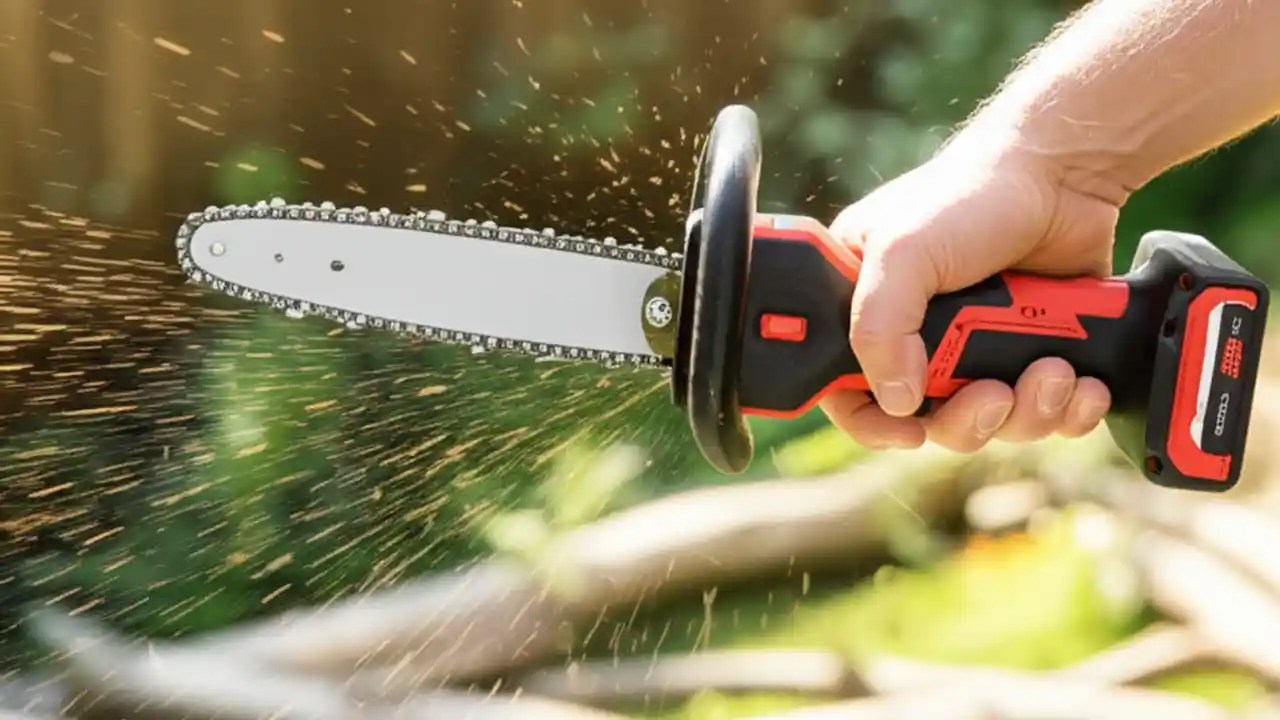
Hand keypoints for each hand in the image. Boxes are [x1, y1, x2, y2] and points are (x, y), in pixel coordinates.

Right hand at [819, 142, 1119, 451]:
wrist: (1063, 176)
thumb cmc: (969, 195)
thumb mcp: (901, 252)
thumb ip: (879, 329)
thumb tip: (897, 400)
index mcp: (866, 311)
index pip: (848, 393)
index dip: (875, 422)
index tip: (910, 429)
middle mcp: (918, 339)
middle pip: (930, 421)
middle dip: (972, 419)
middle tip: (995, 393)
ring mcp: (978, 350)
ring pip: (994, 424)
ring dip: (1029, 412)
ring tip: (1054, 369)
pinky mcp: (1033, 355)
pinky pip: (1048, 415)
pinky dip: (1069, 409)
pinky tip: (1082, 382)